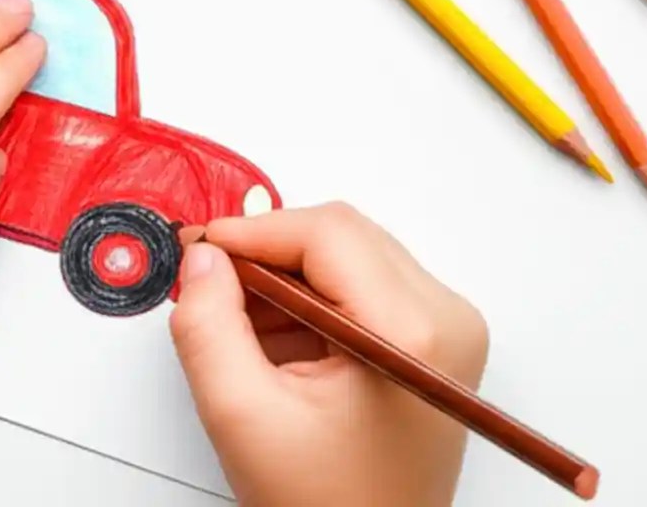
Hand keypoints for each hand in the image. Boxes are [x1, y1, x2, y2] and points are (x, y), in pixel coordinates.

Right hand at [170, 204, 488, 506]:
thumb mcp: (242, 415)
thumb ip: (208, 326)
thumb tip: (202, 260)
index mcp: (411, 334)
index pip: (327, 233)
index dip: (253, 232)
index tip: (200, 248)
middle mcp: (446, 321)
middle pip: (341, 236)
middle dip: (267, 253)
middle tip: (211, 283)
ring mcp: (445, 330)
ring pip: (348, 256)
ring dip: (285, 278)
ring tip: (243, 329)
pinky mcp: (431, 342)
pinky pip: (361, 286)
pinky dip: (309, 301)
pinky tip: (277, 344)